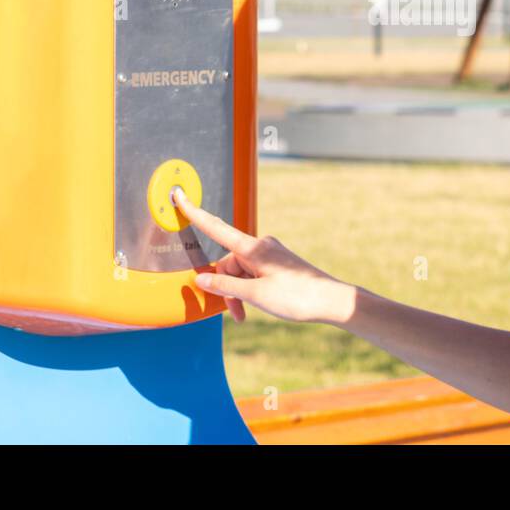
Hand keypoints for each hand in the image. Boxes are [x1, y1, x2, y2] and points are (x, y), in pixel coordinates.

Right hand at [171, 188, 353, 325]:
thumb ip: (225, 286)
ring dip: (237, 293)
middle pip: (228, 263)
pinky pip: (252, 274)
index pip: (216, 228)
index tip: (179, 195)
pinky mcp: (276, 264)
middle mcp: (260, 246)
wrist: (331, 301)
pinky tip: (255, 306)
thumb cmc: (296, 296)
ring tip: (246, 315)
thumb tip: (200, 279)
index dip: (194, 213)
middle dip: (225, 287)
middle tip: (237, 313)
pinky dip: (248, 290)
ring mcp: (269, 254)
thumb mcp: (255, 294)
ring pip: (240, 272)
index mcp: (253, 248)